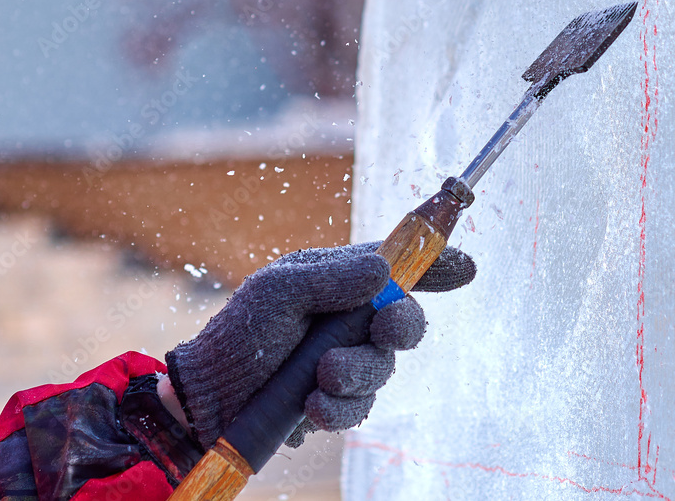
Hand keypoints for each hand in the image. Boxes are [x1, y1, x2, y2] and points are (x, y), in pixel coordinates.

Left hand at [165, 241, 475, 449]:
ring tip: (318, 380)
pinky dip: (338, 408)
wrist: (209, 398)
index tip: (466, 267)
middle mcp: (347, 319)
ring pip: (383, 369)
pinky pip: (360, 407)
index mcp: (337, 281)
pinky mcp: (335, 401)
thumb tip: (383, 270)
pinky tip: (310, 408)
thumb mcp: (279, 291)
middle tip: (384, 330)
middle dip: (402, 326)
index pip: (394, 268)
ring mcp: (344, 361)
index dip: (433, 266)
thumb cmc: (240, 333)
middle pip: (404, 321)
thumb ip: (331, 278)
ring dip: (356, 374)